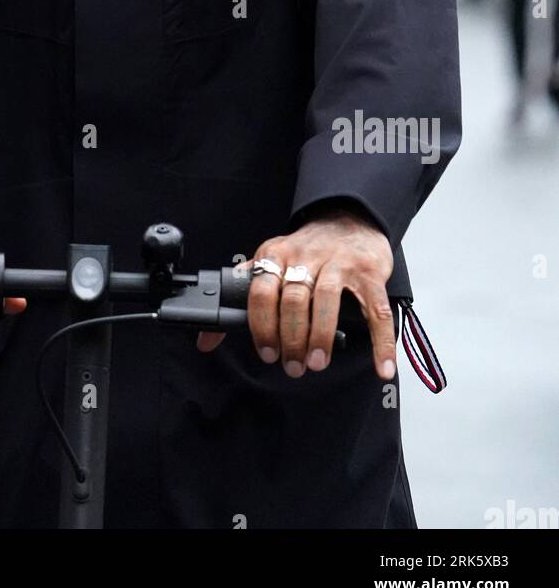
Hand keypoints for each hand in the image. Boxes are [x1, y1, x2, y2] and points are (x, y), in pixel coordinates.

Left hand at [196, 207, 395, 380]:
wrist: (348, 219)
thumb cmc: (305, 251)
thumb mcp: (269, 262)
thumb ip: (240, 296)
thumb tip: (205, 340)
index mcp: (276, 255)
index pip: (262, 290)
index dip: (262, 325)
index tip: (266, 352)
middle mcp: (307, 256)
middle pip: (294, 298)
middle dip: (291, 337)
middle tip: (292, 365)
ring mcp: (340, 264)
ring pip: (328, 300)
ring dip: (321, 336)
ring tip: (316, 363)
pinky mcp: (370, 274)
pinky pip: (377, 311)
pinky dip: (381, 343)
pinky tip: (381, 368)